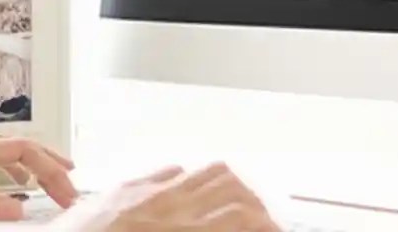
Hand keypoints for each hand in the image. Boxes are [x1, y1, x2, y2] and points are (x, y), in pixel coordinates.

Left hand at [0, 136, 77, 222]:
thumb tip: (20, 206)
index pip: (22, 148)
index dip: (51, 168)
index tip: (66, 194)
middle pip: (22, 144)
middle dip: (52, 165)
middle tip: (72, 192)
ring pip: (11, 148)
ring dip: (38, 163)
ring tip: (60, 181)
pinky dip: (18, 166)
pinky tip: (22, 182)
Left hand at [51, 163, 279, 231]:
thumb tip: (224, 227)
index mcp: (179, 230)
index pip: (242, 217)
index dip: (267, 223)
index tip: (275, 231)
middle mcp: (165, 207)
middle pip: (232, 186)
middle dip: (255, 206)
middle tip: (262, 223)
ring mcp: (144, 194)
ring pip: (205, 172)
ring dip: (229, 188)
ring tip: (236, 207)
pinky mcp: (122, 191)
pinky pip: (168, 174)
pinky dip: (190, 184)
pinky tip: (190, 199)